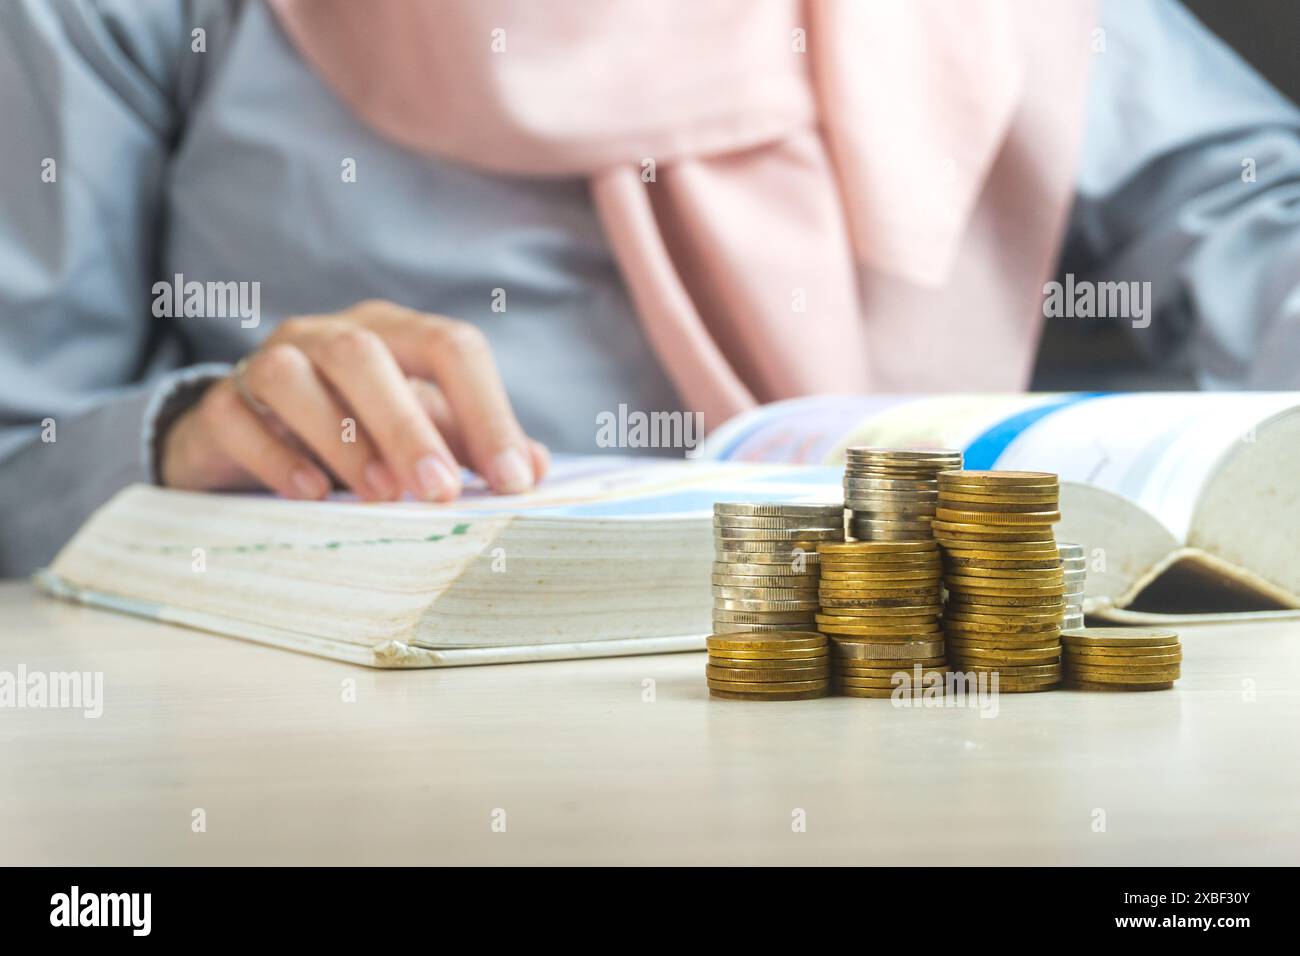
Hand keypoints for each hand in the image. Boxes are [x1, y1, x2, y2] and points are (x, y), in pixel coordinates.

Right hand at [160, 300, 549, 500]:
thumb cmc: (355, 430)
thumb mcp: (422, 432)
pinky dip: (275, 455)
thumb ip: (473, 444)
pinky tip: (312, 494)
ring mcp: (267, 362)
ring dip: (341, 436)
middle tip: (442, 490)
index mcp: (393, 334)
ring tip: (381, 495)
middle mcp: (328, 335)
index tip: (514, 480)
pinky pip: (237, 417)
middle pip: (364, 354)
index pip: (450, 347)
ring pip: (292, 375)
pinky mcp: (220, 405)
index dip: (487, 411)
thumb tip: (536, 467)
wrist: (251, 437)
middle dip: (407, 423)